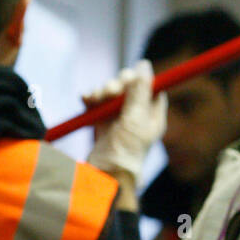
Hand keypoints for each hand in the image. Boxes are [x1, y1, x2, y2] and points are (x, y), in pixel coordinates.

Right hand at [83, 60, 166, 179]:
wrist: (104, 175)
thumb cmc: (125, 152)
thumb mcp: (135, 119)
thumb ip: (139, 91)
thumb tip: (144, 65)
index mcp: (152, 116)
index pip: (151, 88)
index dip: (140, 80)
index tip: (130, 79)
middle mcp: (136, 116)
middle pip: (129, 88)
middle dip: (117, 85)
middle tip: (109, 92)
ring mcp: (118, 120)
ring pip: (111, 93)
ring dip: (102, 91)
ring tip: (95, 98)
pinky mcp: (101, 124)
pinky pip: (97, 103)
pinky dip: (91, 99)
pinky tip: (87, 101)